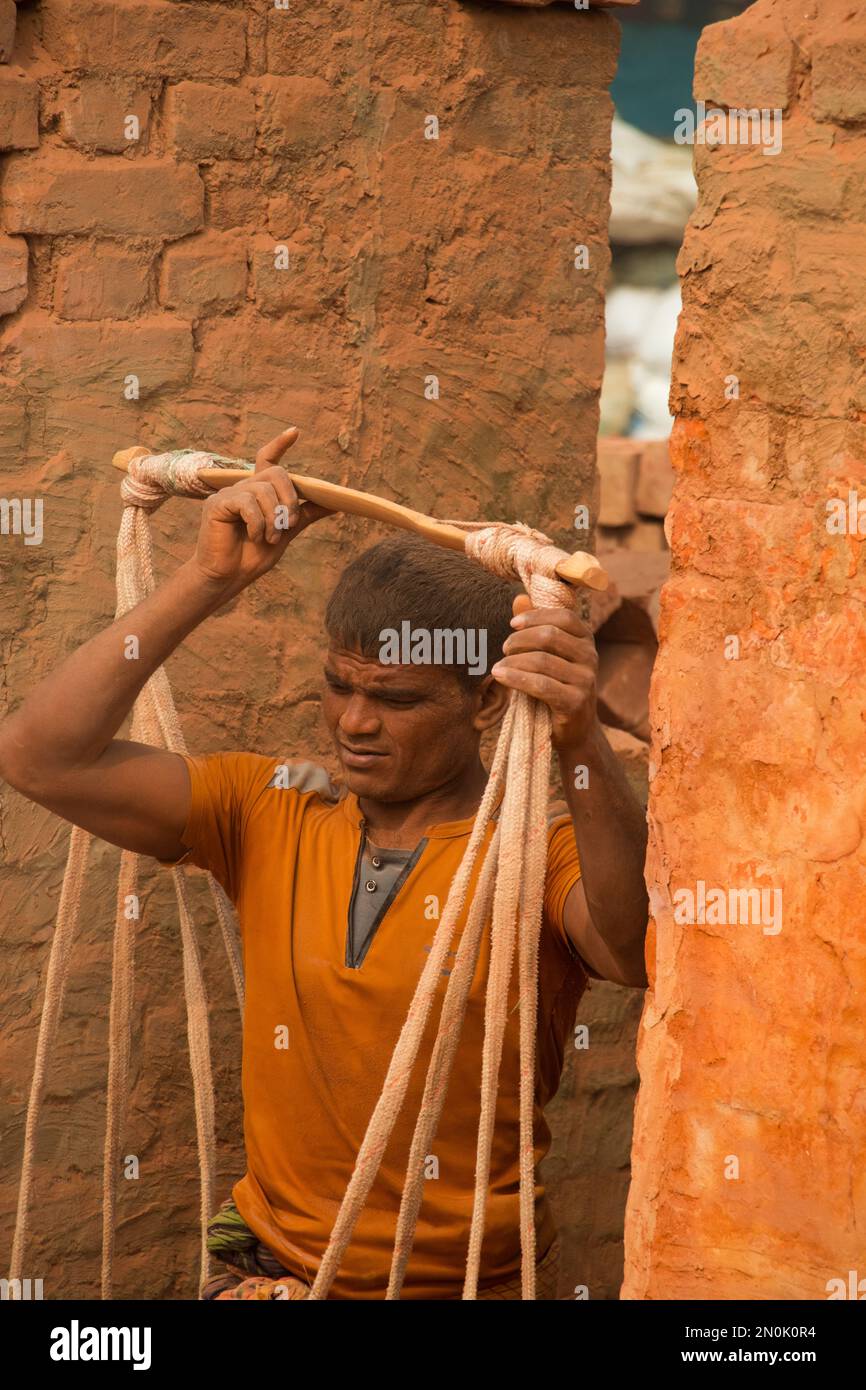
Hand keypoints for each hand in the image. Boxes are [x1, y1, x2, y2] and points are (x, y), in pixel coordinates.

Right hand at [191, 428, 330, 591]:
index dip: (280, 444)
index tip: (295, 432)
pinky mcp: (217, 504)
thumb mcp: (287, 532)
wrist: (228, 577)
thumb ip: (306, 514)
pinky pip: (247, 503)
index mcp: (258, 492)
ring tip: (270, 538)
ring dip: (274, 519)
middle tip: (288, 525)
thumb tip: (335, 503)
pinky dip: (257, 523)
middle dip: (289, 500)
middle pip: (276, 474)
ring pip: (264, 491)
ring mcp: (229, 494)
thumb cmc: (253, 556)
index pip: (267, 459)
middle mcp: (244, 488)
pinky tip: (255, 537)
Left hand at [490, 594, 598, 750]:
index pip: (563, 616)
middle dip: (520, 640)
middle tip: (504, 648)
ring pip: (541, 661)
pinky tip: (500, 676)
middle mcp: (591, 657)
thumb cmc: (557, 685)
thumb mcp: (550, 654)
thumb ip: (536, 626)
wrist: (575, 729)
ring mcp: (586, 680)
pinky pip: (540, 685)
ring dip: (513, 661)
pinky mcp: (575, 702)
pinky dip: (515, 679)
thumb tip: (519, 598)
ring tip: (497, 667)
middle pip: (549, 636)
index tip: (512, 623)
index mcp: (586, 639)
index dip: (535, 616)